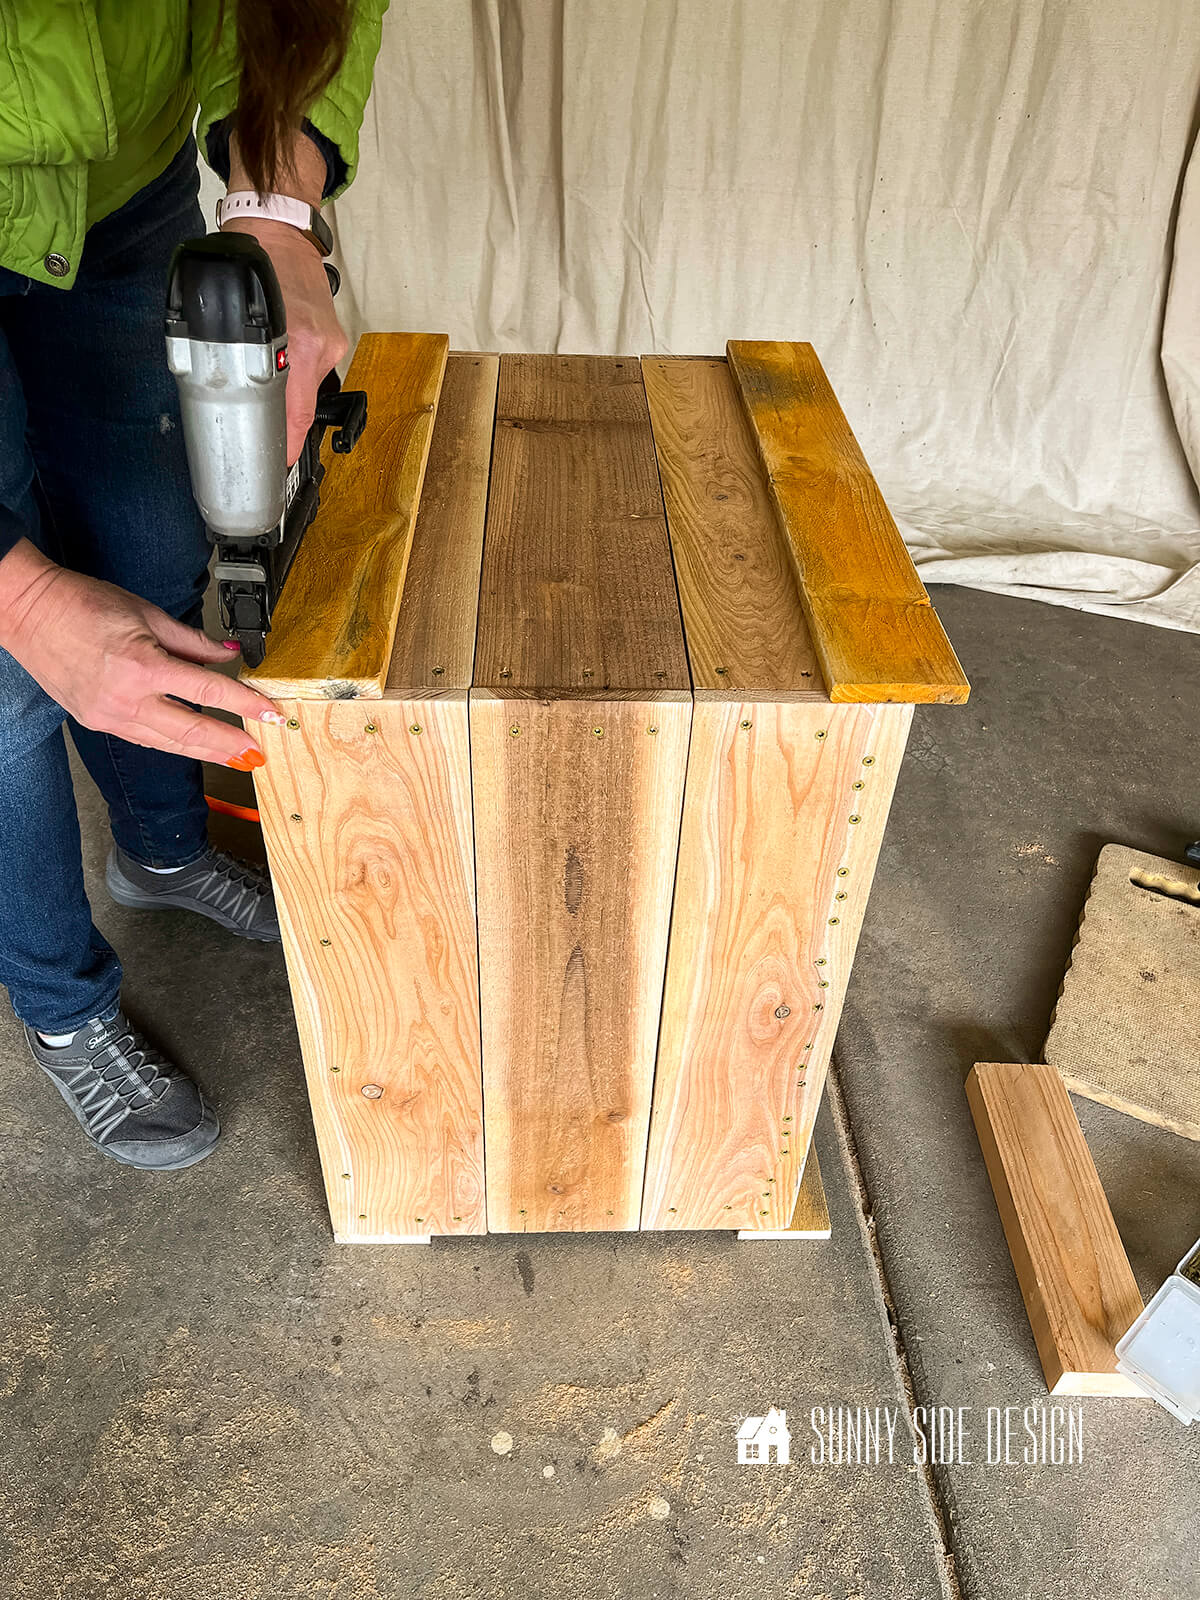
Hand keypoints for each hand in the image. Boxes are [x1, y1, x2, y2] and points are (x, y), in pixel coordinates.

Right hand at [0, 541, 283, 768]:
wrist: (27, 612)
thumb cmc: (81, 603)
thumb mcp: (147, 614)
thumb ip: (192, 641)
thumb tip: (227, 656)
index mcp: (142, 666)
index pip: (209, 693)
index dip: (246, 706)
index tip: (271, 714)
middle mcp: (125, 699)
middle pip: (192, 732)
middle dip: (229, 746)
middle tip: (257, 754)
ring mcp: (108, 715)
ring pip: (168, 743)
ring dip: (204, 752)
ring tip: (234, 757)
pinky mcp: (97, 722)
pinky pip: (144, 738)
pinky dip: (172, 743)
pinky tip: (192, 745)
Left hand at [223, 131, 347, 464]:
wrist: (278, 231)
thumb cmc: (253, 269)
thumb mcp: (236, 320)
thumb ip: (238, 359)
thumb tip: (230, 398)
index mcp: (299, 344)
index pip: (297, 413)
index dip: (287, 444)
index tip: (278, 464)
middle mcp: (321, 347)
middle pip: (304, 405)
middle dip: (284, 422)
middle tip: (265, 439)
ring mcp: (332, 343)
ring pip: (309, 388)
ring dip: (290, 395)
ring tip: (270, 392)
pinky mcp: (336, 338)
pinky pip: (315, 371)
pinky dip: (299, 376)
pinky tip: (285, 368)